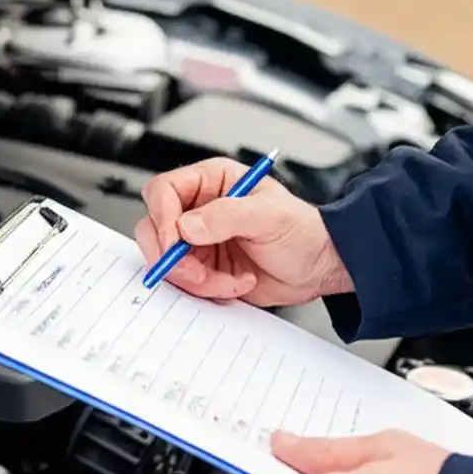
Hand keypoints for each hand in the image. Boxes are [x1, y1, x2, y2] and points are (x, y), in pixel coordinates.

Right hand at [135, 158, 352, 305]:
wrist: (318, 269)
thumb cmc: (303, 232)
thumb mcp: (269, 216)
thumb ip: (226, 215)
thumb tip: (187, 226)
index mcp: (212, 182)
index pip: (163, 192)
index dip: (162, 218)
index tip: (175, 243)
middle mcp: (198, 210)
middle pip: (154, 229)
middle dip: (172, 257)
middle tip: (195, 273)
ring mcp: (197, 242)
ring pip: (166, 261)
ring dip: (195, 279)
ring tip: (230, 279)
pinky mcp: (202, 269)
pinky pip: (183, 283)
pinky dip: (205, 291)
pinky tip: (235, 284)